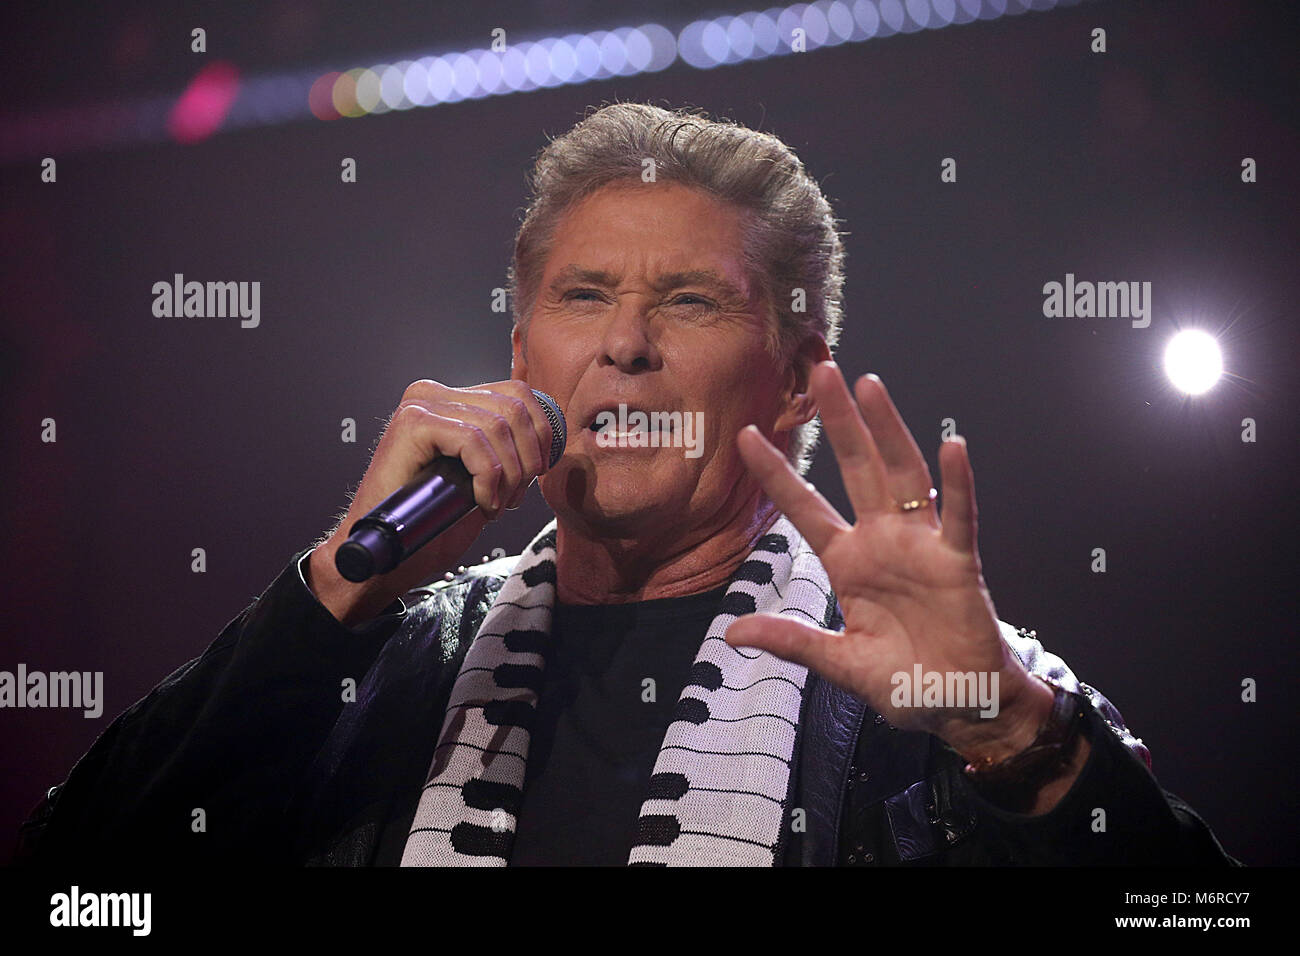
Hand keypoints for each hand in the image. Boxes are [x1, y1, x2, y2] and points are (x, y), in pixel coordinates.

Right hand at [307, 378, 555, 627]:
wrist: (386, 552)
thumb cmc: (431, 522)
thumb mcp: (482, 478)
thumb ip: (507, 450)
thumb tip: (549, 440)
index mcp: (453, 400)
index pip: (519, 394)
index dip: (541, 436)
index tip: (535, 475)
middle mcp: (435, 394)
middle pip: (515, 407)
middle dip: (528, 459)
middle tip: (512, 498)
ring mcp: (421, 405)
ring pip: (499, 425)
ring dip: (509, 474)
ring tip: (494, 504)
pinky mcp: (412, 423)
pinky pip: (474, 440)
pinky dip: (488, 477)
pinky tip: (481, 503)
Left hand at [725, 362, 1052, 764]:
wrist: (957, 704)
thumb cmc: (902, 680)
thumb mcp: (837, 662)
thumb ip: (792, 641)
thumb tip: (733, 631)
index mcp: (847, 562)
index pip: (804, 507)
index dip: (776, 473)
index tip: (745, 435)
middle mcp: (881, 542)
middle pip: (854, 469)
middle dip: (838, 422)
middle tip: (821, 370)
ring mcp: (921, 546)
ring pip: (901, 475)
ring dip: (887, 430)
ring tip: (870, 386)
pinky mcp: (958, 562)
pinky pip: (959, 515)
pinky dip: (957, 483)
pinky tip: (952, 446)